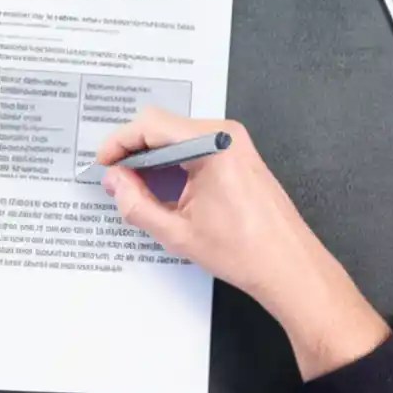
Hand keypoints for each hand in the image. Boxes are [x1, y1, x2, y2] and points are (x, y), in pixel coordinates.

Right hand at [97, 108, 390, 380]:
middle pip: (161, 125)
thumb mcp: (178, 233)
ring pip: (175, 134)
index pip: (150, 125)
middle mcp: (225, 134)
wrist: (290, 267)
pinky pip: (192, 144)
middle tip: (114, 179)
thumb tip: (114, 181)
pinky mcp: (237, 153)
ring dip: (151, 157)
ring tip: (136, 189)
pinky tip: (162, 188)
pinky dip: (171, 161)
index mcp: (212, 145)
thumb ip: (137, 204)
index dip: (118, 143)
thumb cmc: (247, 252)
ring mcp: (234, 141)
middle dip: (133, 150)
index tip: (102, 163)